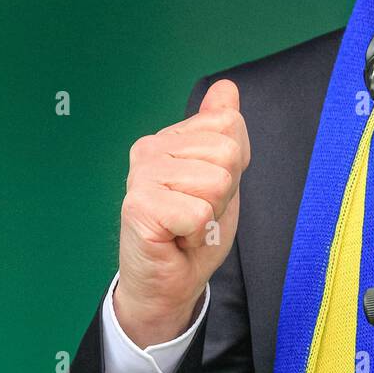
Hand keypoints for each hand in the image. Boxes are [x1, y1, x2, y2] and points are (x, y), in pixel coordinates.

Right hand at [113, 79, 249, 346]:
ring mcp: (141, 175)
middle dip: (224, 191)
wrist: (168, 284)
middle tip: (198, 213)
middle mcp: (150, 148)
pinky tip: (178, 238)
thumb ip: (223, 131)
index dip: (234, 165)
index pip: (230, 124)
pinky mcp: (139, 205)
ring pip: (216, 181)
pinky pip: (199, 211)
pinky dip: (198, 233)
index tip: (210, 192)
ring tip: (187, 226)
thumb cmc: (193, 232)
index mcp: (170, 137)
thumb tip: (226, 88)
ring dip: (211, 214)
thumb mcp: (221, 176)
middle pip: (227, 152)